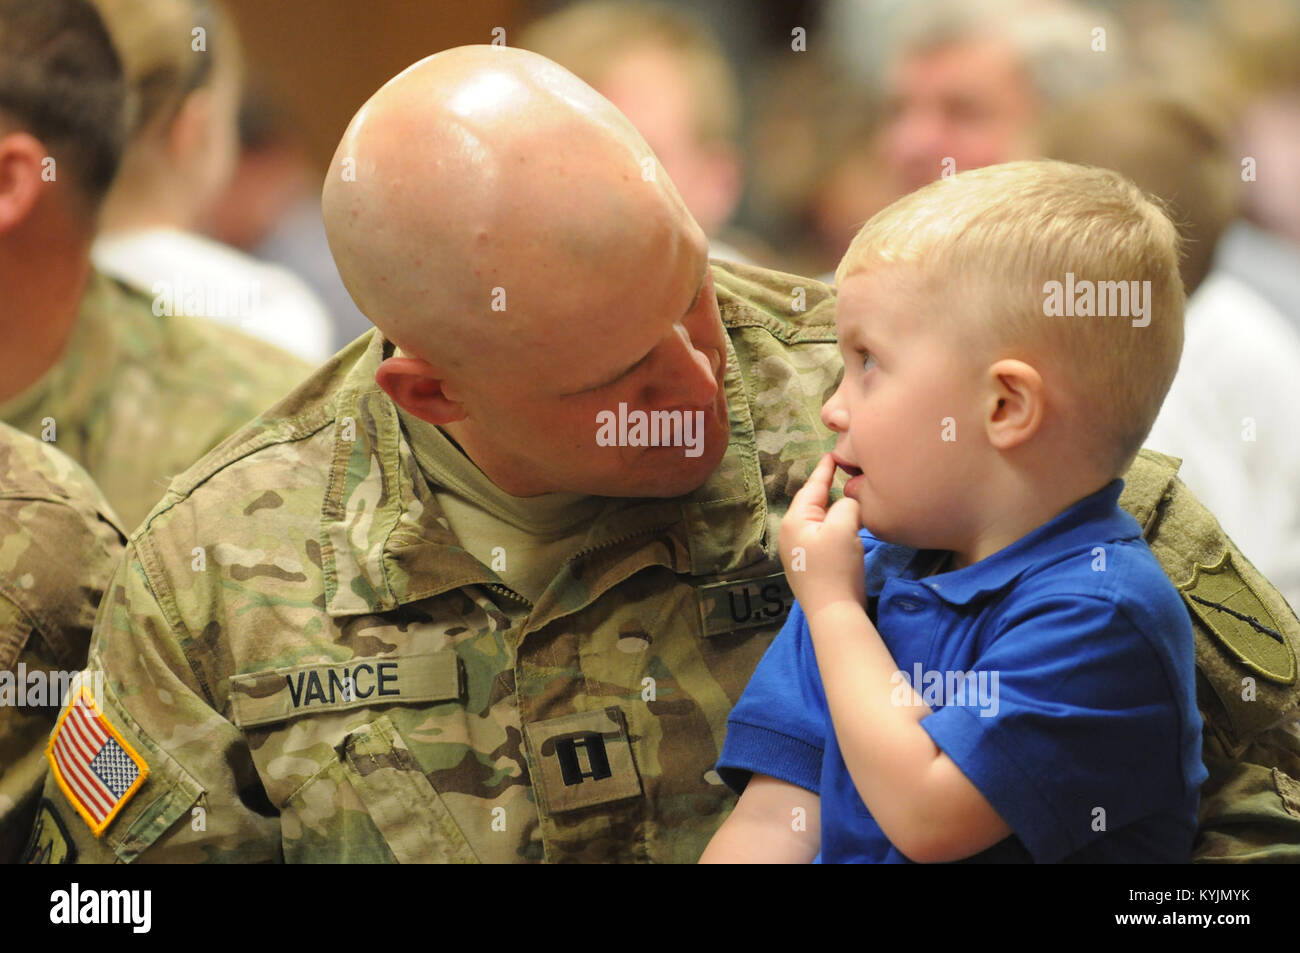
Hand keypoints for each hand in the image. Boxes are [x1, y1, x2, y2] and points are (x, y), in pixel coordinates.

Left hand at [779, 453, 865, 615]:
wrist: (833, 611)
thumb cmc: (836, 567)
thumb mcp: (844, 527)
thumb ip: (847, 504)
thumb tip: (848, 502)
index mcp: (794, 520)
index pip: (811, 487)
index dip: (824, 470)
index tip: (834, 454)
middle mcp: (790, 533)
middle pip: (811, 502)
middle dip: (825, 487)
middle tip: (840, 470)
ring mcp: (797, 551)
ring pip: (817, 519)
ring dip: (831, 507)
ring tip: (844, 493)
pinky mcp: (808, 564)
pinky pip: (820, 534)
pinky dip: (832, 524)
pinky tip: (843, 524)